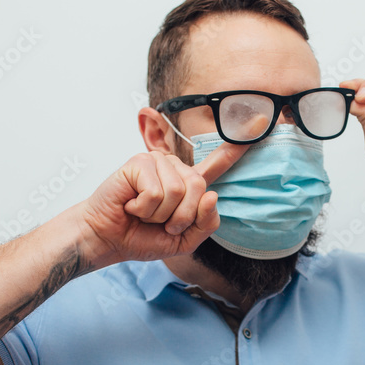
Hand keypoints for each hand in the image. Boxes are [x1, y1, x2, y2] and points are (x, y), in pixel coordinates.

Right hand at [73, 144, 247, 264]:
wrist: (107, 239)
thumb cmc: (141, 237)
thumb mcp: (183, 240)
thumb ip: (205, 224)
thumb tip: (213, 195)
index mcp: (188, 185)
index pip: (216, 166)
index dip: (236, 149)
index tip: (257, 123)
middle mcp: (175, 168)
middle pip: (200, 189)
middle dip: (180, 217)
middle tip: (158, 222)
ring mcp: (158, 162)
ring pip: (179, 192)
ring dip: (159, 215)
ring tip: (142, 212)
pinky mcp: (140, 161)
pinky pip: (158, 191)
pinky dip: (144, 207)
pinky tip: (132, 205)